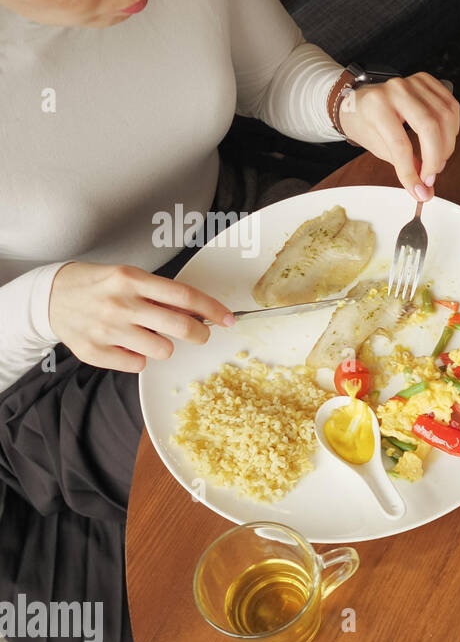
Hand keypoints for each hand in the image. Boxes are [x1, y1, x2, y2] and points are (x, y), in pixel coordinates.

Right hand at [48, 262, 233, 372]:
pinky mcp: (95, 352)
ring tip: (149, 335)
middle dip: (199, 334)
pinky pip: (137, 364)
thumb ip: (161, 294)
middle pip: (181, 327)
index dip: (213, 310)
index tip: (229, 319)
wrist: (50, 296)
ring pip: (163, 350)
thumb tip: (200, 312)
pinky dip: (138, 357)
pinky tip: (127, 345)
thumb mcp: (128, 277)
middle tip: (199, 333)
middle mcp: (121, 304)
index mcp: (131, 279)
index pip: (185, 296)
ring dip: (164, 345)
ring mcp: (107, 330)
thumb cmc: (98, 285)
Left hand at [338, 73, 459, 200]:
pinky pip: (451, 105)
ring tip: (437, 159)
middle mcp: (396, 90)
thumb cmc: (365, 122)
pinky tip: (443, 138)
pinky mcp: (427, 81)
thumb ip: (404, 168)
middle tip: (430, 176)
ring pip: (446, 116)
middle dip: (435, 158)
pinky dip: (452, 127)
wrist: (360, 102)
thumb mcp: (379, 147)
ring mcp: (413, 83)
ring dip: (447, 145)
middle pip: (430, 127)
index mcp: (377, 106)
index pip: (401, 144)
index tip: (419, 188)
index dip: (413, 172)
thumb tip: (424, 191)